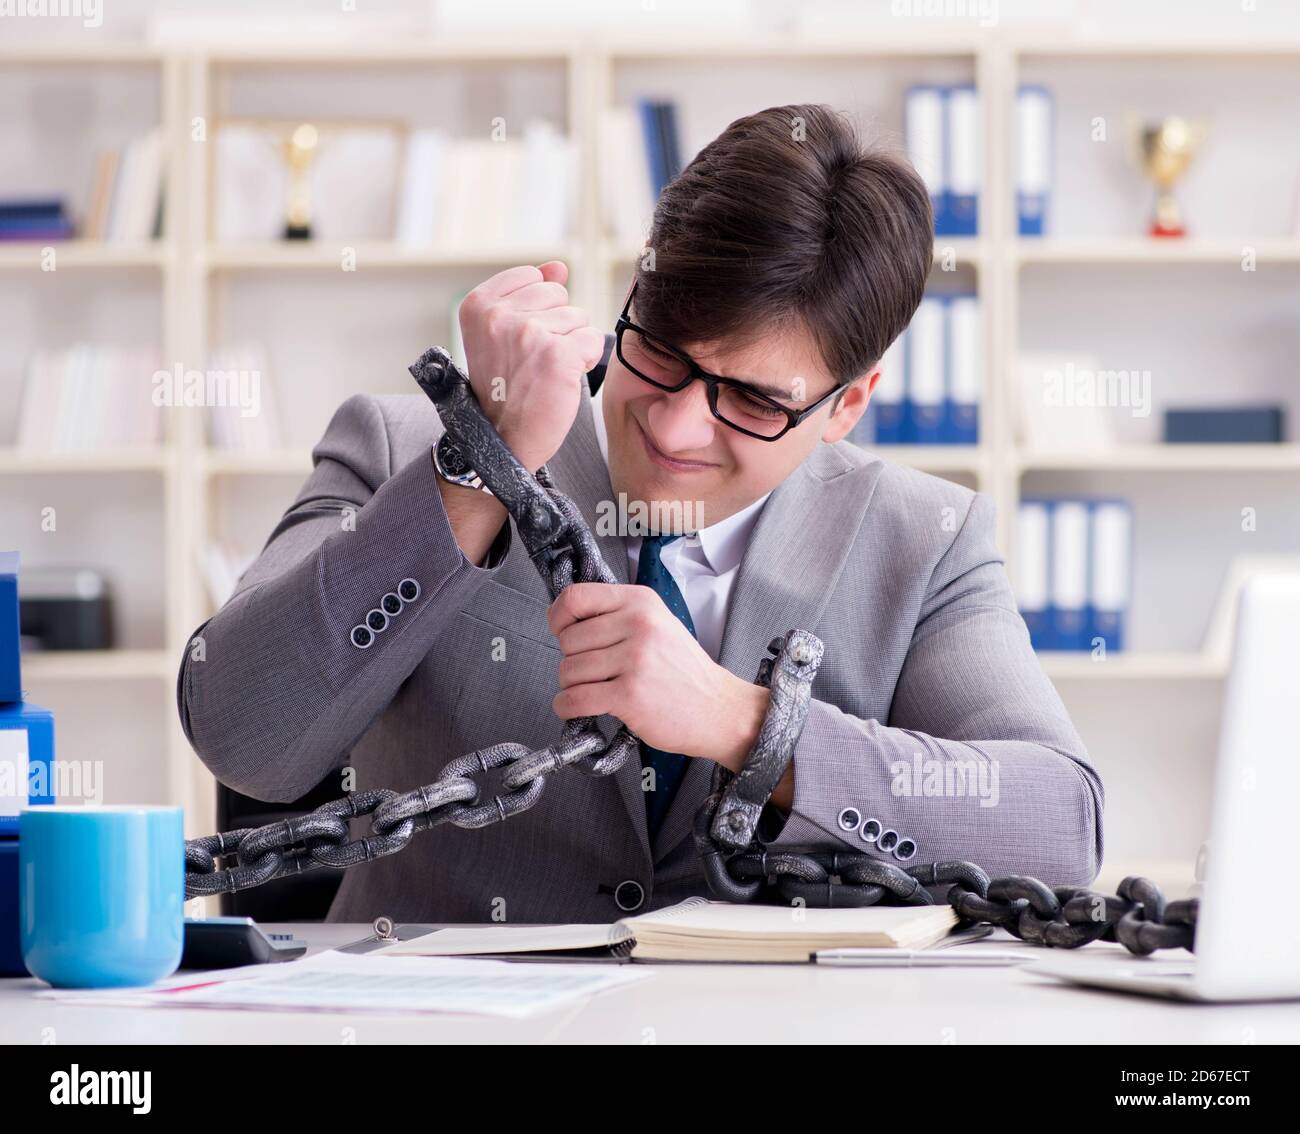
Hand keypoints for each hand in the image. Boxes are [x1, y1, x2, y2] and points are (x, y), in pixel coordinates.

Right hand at [457, 261, 606, 471]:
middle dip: (556, 326)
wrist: (501, 440)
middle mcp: (500, 315)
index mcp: (478, 305)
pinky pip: (593, 341)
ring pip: (578, 319)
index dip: (536, 310)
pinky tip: (561, 380)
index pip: (533, 277)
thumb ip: (527, 294)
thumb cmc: (503, 388)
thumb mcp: (500, 334)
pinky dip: (585, 362)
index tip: (519, 342)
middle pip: (558, 295)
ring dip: (570, 345)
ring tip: (545, 372)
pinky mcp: (559, 355)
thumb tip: (558, 267)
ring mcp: (530, 334)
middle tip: (533, 361)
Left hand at [548, 583, 769, 770]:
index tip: (562, 631)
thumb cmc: (684, 671)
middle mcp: (638, 625)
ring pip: (569, 670)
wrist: (718, 708)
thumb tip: (568, 621)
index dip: (558, 618)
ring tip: (596, 689)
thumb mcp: (657, 624)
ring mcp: (635, 660)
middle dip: (572, 660)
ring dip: (573, 686)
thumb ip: (617, 616)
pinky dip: (567, 706)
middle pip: (568, 640)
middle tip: (594, 670)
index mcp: (641, 601)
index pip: (575, 597)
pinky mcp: (629, 695)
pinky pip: (575, 699)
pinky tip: (576, 706)